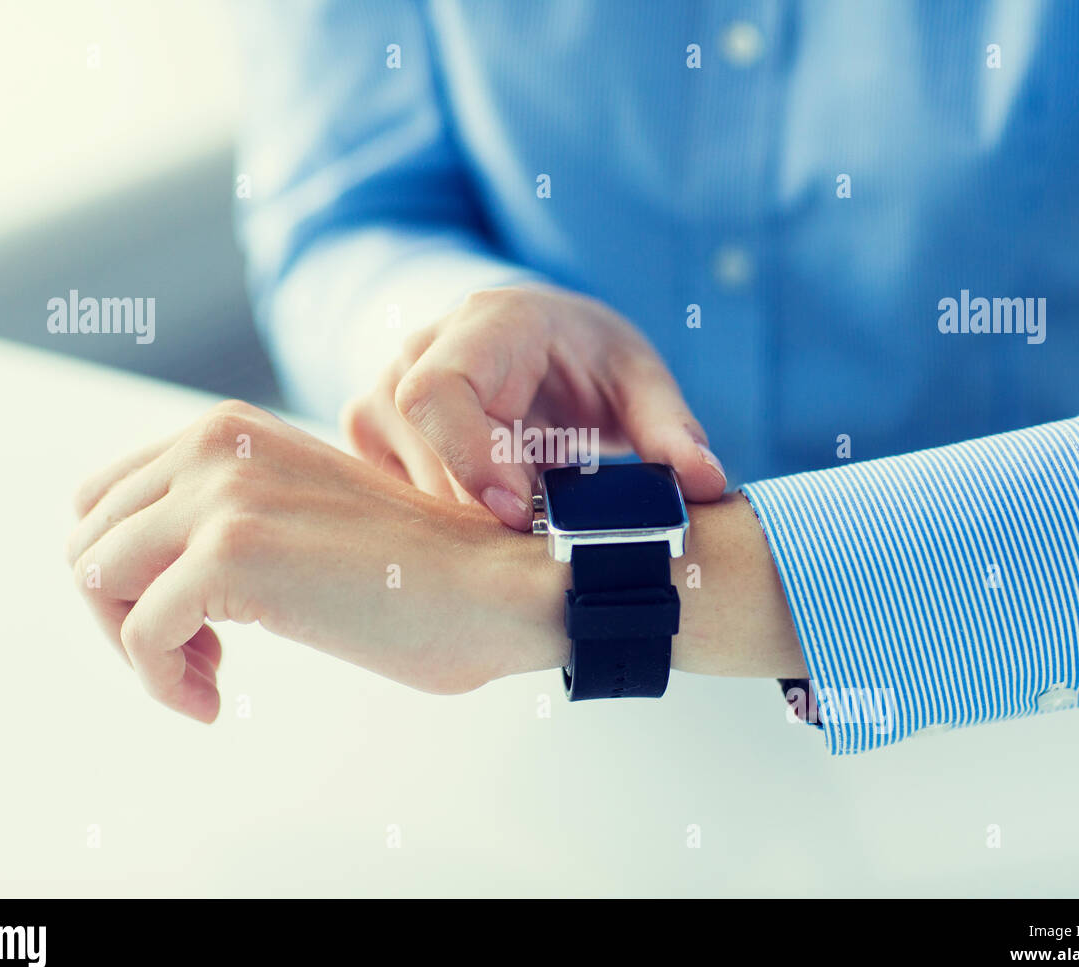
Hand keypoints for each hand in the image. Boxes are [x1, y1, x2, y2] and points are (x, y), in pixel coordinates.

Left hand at [65, 401, 566, 721]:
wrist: (496, 588)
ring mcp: (222, 494)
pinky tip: (213, 701)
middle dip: (123, 613)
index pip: (105, 498)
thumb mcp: (303, 511)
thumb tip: (154, 574)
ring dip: (136, 647)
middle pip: (88, 539)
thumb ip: (234, 514)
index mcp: (230, 430)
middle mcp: (216, 444)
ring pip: (95, 579)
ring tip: (206, 677)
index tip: (186, 620)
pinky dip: (162, 681)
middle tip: (195, 657)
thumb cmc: (419, 574)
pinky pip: (139, 633)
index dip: (128, 573)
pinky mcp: (232, 555)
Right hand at [340, 284, 727, 528]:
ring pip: (406, 488)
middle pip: (424, 455)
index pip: (440, 393)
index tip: (516, 510)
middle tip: (545, 529)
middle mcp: (417, 353)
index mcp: (486, 326)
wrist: (531, 336)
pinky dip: (446, 523)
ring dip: (468, 520)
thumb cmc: (583, 354)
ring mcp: (381, 394)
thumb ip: (669, 428)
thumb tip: (706, 482)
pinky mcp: (372, 437)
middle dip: (484, 509)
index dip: (470, 458)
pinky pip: (397, 500)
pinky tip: (489, 514)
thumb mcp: (637, 378)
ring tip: (527, 513)